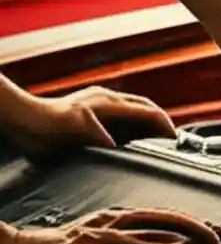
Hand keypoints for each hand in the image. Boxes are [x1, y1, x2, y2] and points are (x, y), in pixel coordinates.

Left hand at [6, 86, 175, 159]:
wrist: (23, 120)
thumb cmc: (46, 126)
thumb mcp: (72, 127)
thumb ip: (94, 132)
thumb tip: (113, 143)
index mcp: (107, 102)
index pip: (146, 111)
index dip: (163, 124)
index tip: (174, 138)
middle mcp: (107, 100)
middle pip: (145, 107)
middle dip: (161, 121)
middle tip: (172, 139)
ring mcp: (100, 104)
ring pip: (135, 110)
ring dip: (150, 122)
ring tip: (159, 139)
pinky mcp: (93, 111)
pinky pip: (123, 115)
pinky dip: (136, 125)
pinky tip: (134, 138)